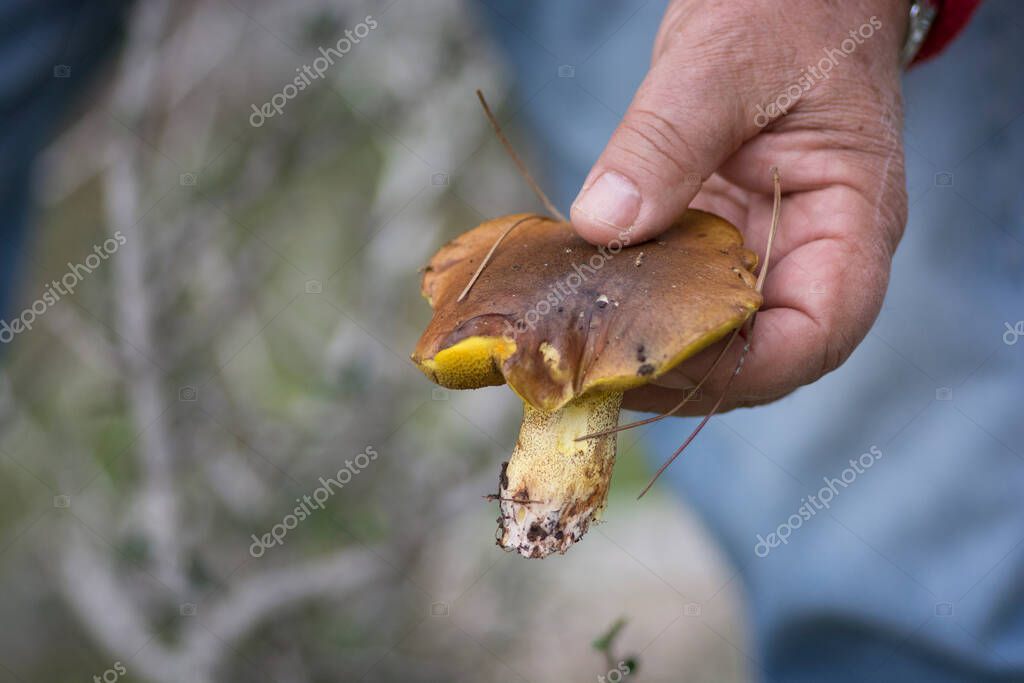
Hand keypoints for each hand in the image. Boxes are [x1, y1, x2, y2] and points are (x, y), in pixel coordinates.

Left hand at [570, 0, 909, 414]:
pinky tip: (582, 303)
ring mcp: (764, 253)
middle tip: (592, 365)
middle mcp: (813, 254)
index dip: (741, 367)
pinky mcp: (717, 243)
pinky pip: (681, 295)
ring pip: (715, 337)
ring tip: (579, 346)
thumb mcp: (721, 65)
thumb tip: (604, 225)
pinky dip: (635, 307)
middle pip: (760, 356)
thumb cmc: (782, 14)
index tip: (654, 357)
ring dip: (649, 349)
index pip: (818, 332)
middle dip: (679, 371)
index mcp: (852, 221)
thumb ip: (665, 143)